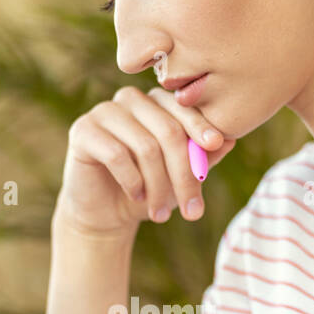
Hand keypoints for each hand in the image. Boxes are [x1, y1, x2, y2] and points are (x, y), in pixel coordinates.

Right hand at [55, 85, 236, 237]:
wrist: (106, 214)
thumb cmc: (149, 189)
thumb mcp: (182, 175)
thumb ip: (203, 156)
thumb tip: (230, 139)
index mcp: (156, 102)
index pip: (184, 109)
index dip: (201, 128)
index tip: (216, 145)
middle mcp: (130, 100)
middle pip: (167, 131)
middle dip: (184, 175)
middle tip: (193, 211)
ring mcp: (104, 112)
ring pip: (145, 146)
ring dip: (158, 186)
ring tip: (162, 214)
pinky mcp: (82, 130)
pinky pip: (116, 154)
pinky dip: (132, 181)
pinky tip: (136, 196)